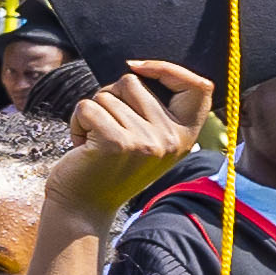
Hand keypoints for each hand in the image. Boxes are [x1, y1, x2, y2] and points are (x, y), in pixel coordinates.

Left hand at [49, 64, 216, 220]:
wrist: (84, 207)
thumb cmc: (109, 167)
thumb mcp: (147, 141)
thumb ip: (152, 111)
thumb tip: (138, 68)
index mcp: (185, 136)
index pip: (199, 87)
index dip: (168, 69)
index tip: (137, 67)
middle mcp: (171, 139)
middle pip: (133, 82)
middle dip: (110, 97)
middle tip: (106, 130)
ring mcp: (146, 141)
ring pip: (106, 94)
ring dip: (91, 114)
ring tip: (94, 143)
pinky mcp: (116, 142)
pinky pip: (87, 106)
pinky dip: (76, 122)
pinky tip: (82, 146)